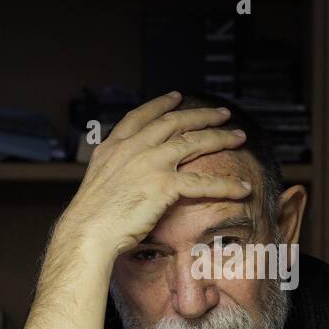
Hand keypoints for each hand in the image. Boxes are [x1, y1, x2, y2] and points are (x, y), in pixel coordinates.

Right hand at [57, 91, 251, 258]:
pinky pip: (203, 182)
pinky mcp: (164, 185)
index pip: (142, 116)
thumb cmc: (90, 217)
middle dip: (202, 115)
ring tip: (239, 136)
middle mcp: (133, 148)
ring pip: (194, 143)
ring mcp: (150, 164)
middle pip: (175, 122)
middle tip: (222, 113)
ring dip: (221, 138)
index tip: (177, 96)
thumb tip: (123, 173)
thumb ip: (114, 168)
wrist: (86, 232)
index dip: (162, 104)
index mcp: (114, 146)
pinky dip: (226, 185)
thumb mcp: (97, 180)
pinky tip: (242, 188)